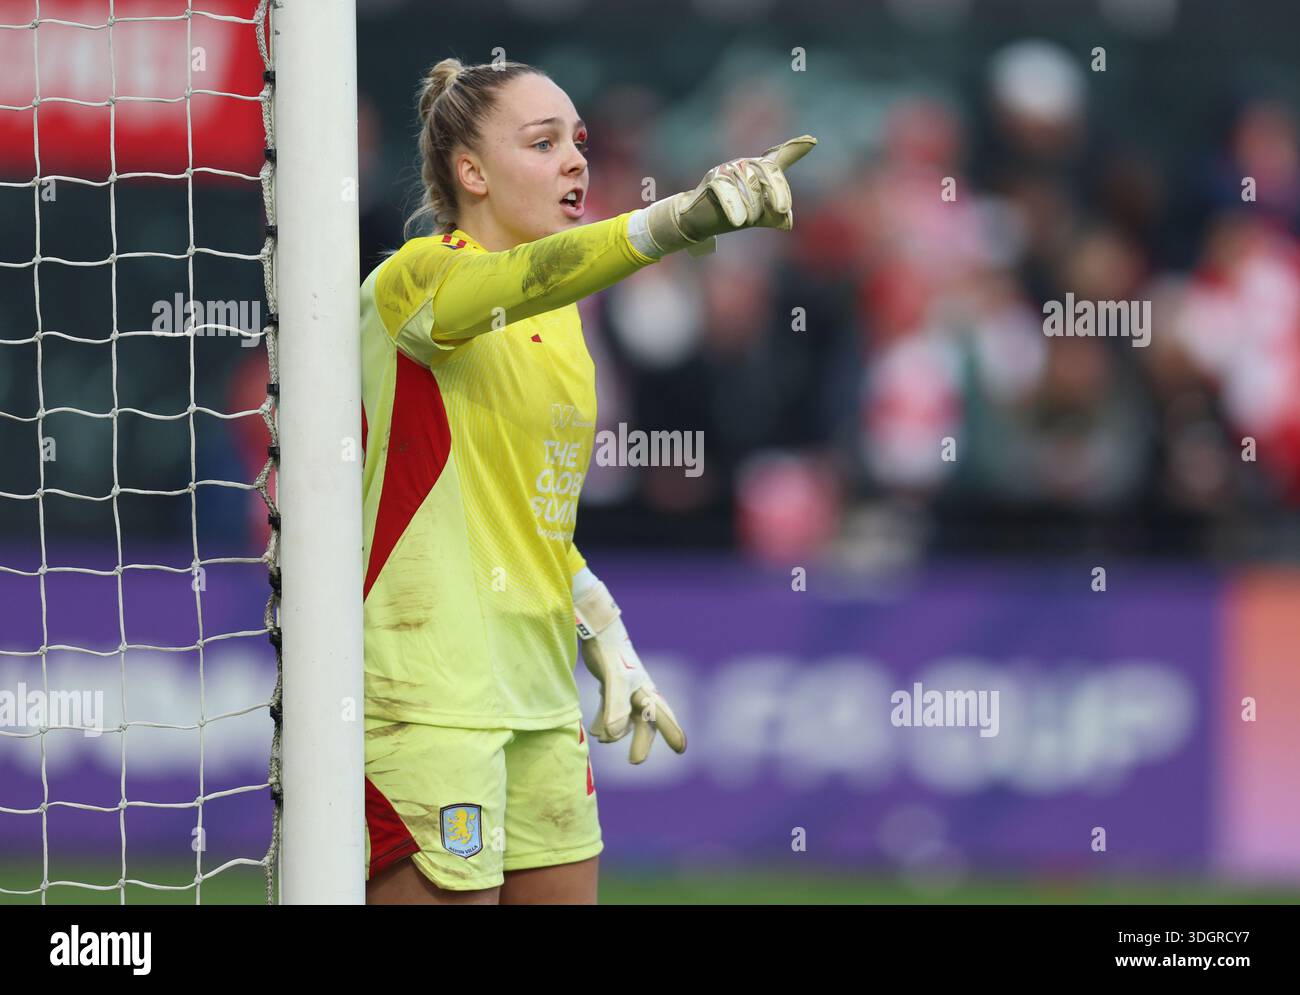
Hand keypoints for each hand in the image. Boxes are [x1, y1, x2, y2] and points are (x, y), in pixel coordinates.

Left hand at [574, 577, 686, 764]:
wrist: (598, 628)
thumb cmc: (611, 653)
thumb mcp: (614, 681)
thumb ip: (614, 709)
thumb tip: (613, 737)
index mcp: (645, 691)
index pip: (662, 716)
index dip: (672, 732)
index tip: (681, 749)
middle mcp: (638, 691)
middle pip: (644, 721)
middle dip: (641, 741)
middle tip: (635, 761)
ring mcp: (624, 687)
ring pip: (626, 715)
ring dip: (618, 729)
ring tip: (604, 740)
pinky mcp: (611, 681)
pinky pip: (611, 707)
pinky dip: (604, 719)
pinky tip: (594, 730)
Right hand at [638, 134, 817, 255]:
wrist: (699, 222)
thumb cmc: (731, 216)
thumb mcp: (759, 218)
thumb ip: (775, 217)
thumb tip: (787, 223)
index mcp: (760, 173)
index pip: (778, 159)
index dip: (795, 148)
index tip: (812, 141)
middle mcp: (747, 165)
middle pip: (769, 171)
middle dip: (778, 191)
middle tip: (782, 210)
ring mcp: (729, 168)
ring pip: (749, 184)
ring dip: (751, 207)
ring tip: (746, 221)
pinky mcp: (713, 178)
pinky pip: (727, 190)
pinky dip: (734, 206)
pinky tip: (738, 221)